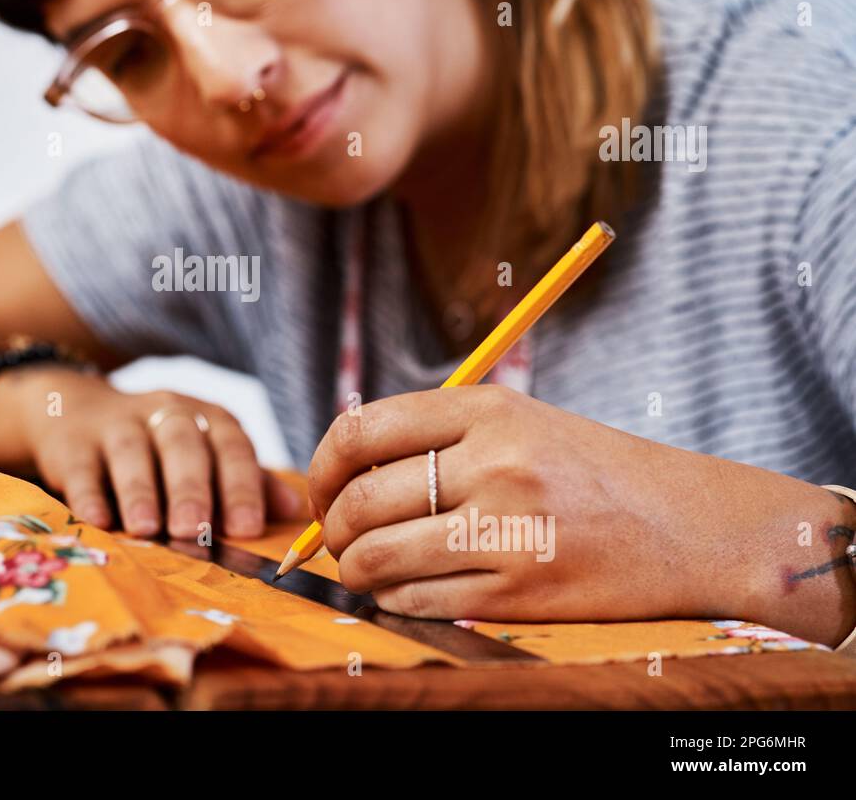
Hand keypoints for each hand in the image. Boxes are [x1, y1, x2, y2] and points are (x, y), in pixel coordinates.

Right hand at [0, 366, 302, 538]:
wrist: (78, 411)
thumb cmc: (159, 447)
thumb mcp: (206, 454)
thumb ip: (247, 481)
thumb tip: (295, 509)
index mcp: (207, 420)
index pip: (231, 446)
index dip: (240, 486)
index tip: (247, 528)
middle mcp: (165, 415)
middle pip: (182, 446)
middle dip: (190, 488)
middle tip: (195, 529)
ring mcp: (117, 424)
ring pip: (131, 451)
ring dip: (140, 490)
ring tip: (148, 528)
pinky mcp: (74, 443)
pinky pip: (83, 467)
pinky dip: (89, 493)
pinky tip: (97, 520)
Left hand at [308, 384, 855, 645]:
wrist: (688, 525)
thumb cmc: (589, 471)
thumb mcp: (517, 421)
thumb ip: (434, 434)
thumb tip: (339, 470)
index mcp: (486, 409)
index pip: (360, 430)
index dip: (320, 466)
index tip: (321, 488)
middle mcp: (495, 463)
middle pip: (360, 500)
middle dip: (331, 528)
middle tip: (339, 537)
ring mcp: (508, 529)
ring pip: (378, 556)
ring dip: (355, 568)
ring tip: (367, 566)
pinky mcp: (520, 591)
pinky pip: (415, 599)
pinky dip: (392, 598)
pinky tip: (405, 588)